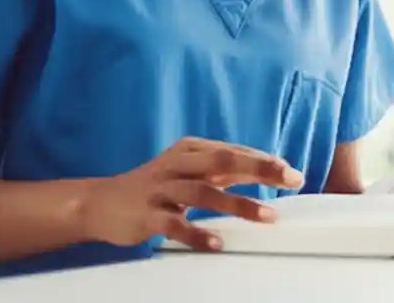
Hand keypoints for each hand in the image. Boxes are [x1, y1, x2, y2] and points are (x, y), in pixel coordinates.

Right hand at [80, 137, 303, 251]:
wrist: (99, 203)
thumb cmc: (155, 186)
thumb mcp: (189, 171)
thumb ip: (223, 171)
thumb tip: (269, 171)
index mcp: (191, 150)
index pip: (235, 152)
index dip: (266, 162)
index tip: (294, 174)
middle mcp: (178, 164)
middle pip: (224, 161)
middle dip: (260, 169)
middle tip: (290, 179)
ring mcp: (161, 189)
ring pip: (203, 193)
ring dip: (238, 204)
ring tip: (266, 217)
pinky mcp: (146, 214)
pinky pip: (175, 224)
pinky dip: (197, 233)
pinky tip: (217, 243)